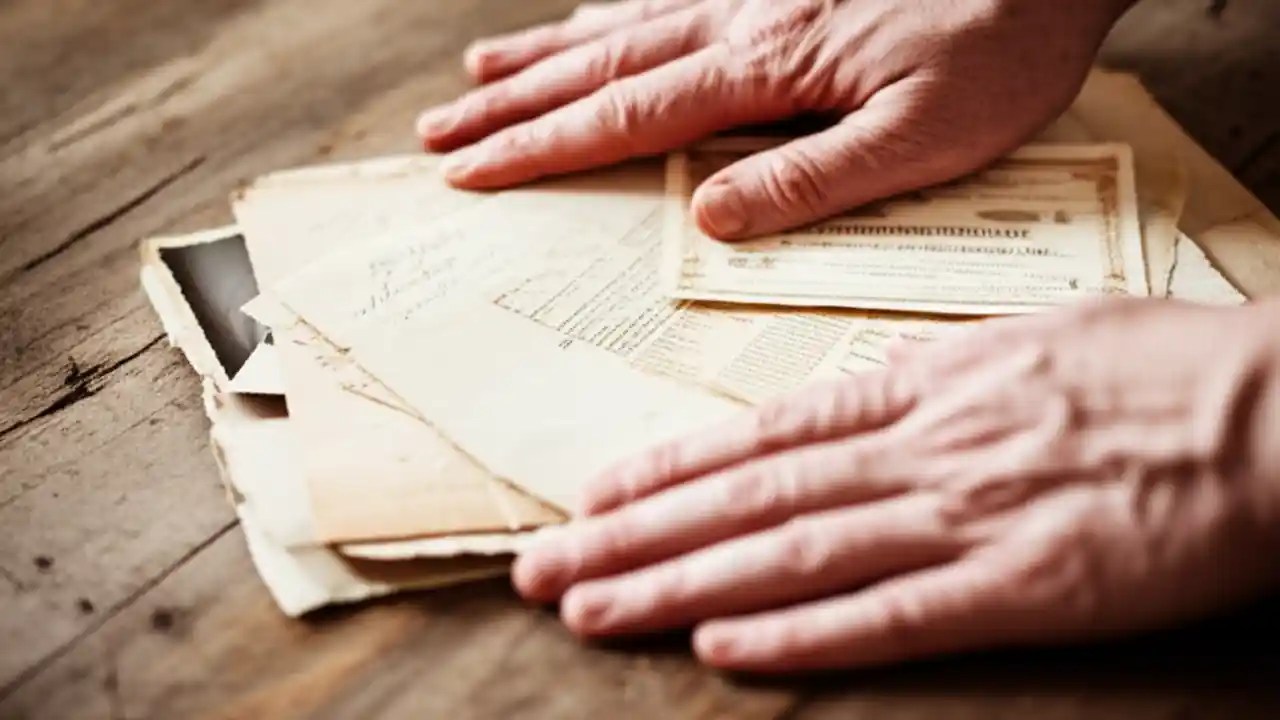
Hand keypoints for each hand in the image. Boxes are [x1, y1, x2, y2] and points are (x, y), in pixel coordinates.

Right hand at [417, 0, 1134, 238]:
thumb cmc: (1003, 43)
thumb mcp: (925, 136)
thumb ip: (815, 179)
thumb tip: (710, 218)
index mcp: (766, 69)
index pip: (627, 119)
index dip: (541, 146)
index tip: (471, 170)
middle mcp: (741, 20)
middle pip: (600, 68)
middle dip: (512, 103)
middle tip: (438, 127)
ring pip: (622, 26)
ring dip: (543, 55)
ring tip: (477, 72)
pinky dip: (611, 15)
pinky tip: (588, 24)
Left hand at [511, 297, 1279, 672]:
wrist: (1277, 412)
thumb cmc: (1158, 368)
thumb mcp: (1023, 342)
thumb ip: (927, 380)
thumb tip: (846, 406)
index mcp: (924, 390)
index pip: (766, 435)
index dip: (671, 469)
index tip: (597, 495)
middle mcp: (921, 453)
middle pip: (749, 497)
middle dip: (636, 535)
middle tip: (544, 564)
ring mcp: (965, 520)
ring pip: (791, 554)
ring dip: (681, 583)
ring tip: (596, 609)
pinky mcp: (1022, 588)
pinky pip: (892, 616)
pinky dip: (803, 633)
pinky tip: (724, 646)